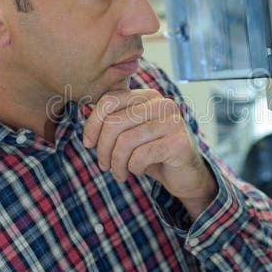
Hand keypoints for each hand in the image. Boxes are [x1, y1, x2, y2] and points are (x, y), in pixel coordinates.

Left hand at [82, 89, 217, 218]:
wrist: (185, 175)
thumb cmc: (153, 153)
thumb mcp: (130, 133)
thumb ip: (114, 120)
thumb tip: (86, 118)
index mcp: (148, 96)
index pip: (110, 100)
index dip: (93, 123)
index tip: (88, 144)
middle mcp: (163, 104)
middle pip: (115, 122)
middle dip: (103, 149)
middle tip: (104, 165)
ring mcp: (173, 122)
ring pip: (126, 141)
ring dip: (117, 163)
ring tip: (119, 173)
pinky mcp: (179, 143)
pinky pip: (141, 156)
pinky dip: (133, 168)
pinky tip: (138, 170)